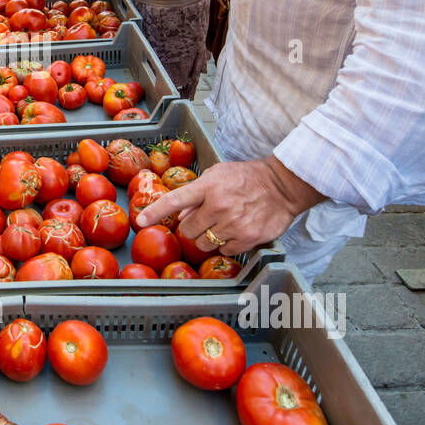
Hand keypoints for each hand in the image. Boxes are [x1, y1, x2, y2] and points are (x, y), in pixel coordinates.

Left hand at [136, 157, 319, 255]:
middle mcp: (218, 206)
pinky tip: (236, 231)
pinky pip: (225, 250)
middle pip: (188, 230)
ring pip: (204, 243)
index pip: (174, 200)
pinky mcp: (248, 238)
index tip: (141, 220)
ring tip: (223, 224)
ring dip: (208, 237)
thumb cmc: (247, 177)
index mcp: (208, 187)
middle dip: (192, 227)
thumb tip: (179, 213)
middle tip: (206, 218)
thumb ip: (196, 193)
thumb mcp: (218, 175)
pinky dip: (227, 244)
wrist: (282, 186)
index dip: (155, 212)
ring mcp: (233, 224)